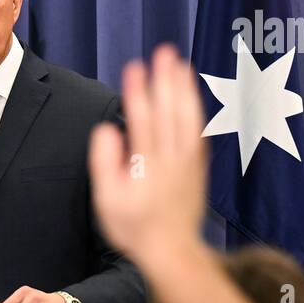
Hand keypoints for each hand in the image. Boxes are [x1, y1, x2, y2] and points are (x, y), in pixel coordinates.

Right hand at [88, 43, 206, 266]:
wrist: (172, 251)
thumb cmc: (134, 229)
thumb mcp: (107, 202)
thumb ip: (105, 165)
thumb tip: (106, 130)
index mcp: (146, 165)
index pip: (142, 120)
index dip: (137, 92)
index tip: (134, 66)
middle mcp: (170, 159)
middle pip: (169, 112)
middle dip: (165, 80)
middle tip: (164, 51)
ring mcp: (188, 163)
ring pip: (188, 119)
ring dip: (184, 90)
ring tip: (182, 65)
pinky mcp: (197, 169)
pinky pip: (198, 133)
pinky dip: (196, 112)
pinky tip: (192, 99)